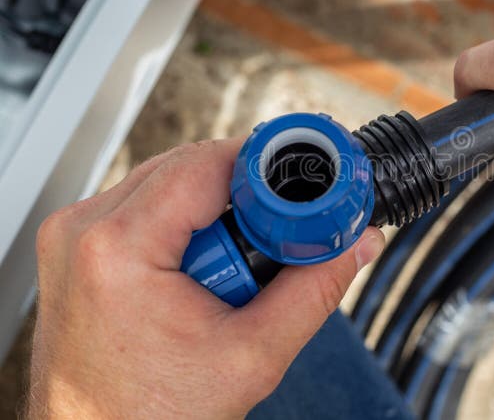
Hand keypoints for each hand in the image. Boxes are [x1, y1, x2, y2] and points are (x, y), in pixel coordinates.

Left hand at [28, 139, 384, 418]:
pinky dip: (184, 222)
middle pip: (187, 167)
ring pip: (167, 181)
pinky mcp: (76, 246)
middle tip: (280, 232)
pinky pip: (143, 205)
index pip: (207, 163)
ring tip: (237, 263)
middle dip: (243, 192)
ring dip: (214, 208)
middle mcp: (83, 230)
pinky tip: (204, 265)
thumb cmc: (151, 415)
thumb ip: (315, 289)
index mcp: (118, 248)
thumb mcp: (253, 354)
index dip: (265, 163)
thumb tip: (357, 243)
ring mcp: (73, 236)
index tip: (305, 177)